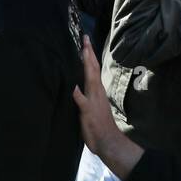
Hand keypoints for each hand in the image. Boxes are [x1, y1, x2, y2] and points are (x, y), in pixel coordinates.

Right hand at [72, 36, 142, 177]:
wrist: (107, 142)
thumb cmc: (96, 128)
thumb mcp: (87, 114)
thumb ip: (81, 100)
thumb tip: (73, 85)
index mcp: (94, 90)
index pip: (90, 68)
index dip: (87, 54)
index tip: (84, 39)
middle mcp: (96, 90)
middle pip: (93, 67)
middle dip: (89, 53)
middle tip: (85, 38)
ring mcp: (96, 95)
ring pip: (92, 74)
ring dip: (89, 61)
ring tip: (84, 51)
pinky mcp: (93, 102)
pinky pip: (89, 83)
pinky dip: (86, 75)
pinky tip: (82, 74)